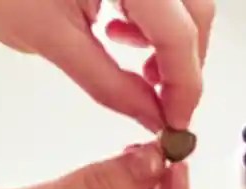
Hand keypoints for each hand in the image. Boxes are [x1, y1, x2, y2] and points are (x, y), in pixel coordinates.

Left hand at [0, 0, 213, 128]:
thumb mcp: (49, 38)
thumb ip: (109, 83)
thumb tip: (148, 113)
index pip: (180, 37)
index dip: (185, 87)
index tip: (176, 120)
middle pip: (197, 14)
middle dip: (183, 62)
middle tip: (160, 98)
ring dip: (170, 36)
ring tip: (131, 56)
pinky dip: (153, 11)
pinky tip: (120, 26)